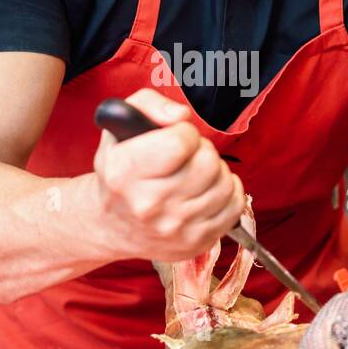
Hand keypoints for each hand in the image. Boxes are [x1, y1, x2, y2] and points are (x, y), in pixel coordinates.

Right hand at [93, 87, 245, 263]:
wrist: (112, 225)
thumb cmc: (121, 171)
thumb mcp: (118, 129)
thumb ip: (148, 105)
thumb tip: (180, 117)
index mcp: (126, 172)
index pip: (181, 141)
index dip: (184, 133)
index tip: (175, 139)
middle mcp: (149, 205)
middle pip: (208, 162)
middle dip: (202, 151)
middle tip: (188, 158)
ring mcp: (175, 229)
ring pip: (225, 184)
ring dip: (216, 173)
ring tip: (196, 175)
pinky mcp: (195, 243)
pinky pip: (235, 206)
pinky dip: (227, 193)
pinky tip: (207, 192)